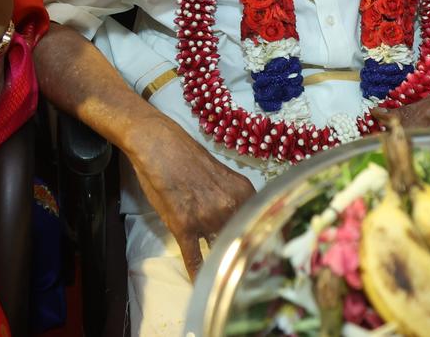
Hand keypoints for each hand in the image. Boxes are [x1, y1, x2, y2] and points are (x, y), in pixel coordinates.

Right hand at [125, 115, 254, 279]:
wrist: (158, 144)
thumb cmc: (188, 155)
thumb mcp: (223, 175)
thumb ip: (236, 199)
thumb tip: (244, 221)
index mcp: (243, 192)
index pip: (262, 225)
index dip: (266, 245)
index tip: (271, 259)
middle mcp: (229, 206)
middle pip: (243, 241)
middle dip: (245, 258)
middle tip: (251, 276)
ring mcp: (206, 217)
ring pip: (220, 250)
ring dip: (222, 264)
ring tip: (227, 280)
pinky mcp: (183, 225)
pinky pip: (193, 257)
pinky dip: (197, 272)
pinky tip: (200, 284)